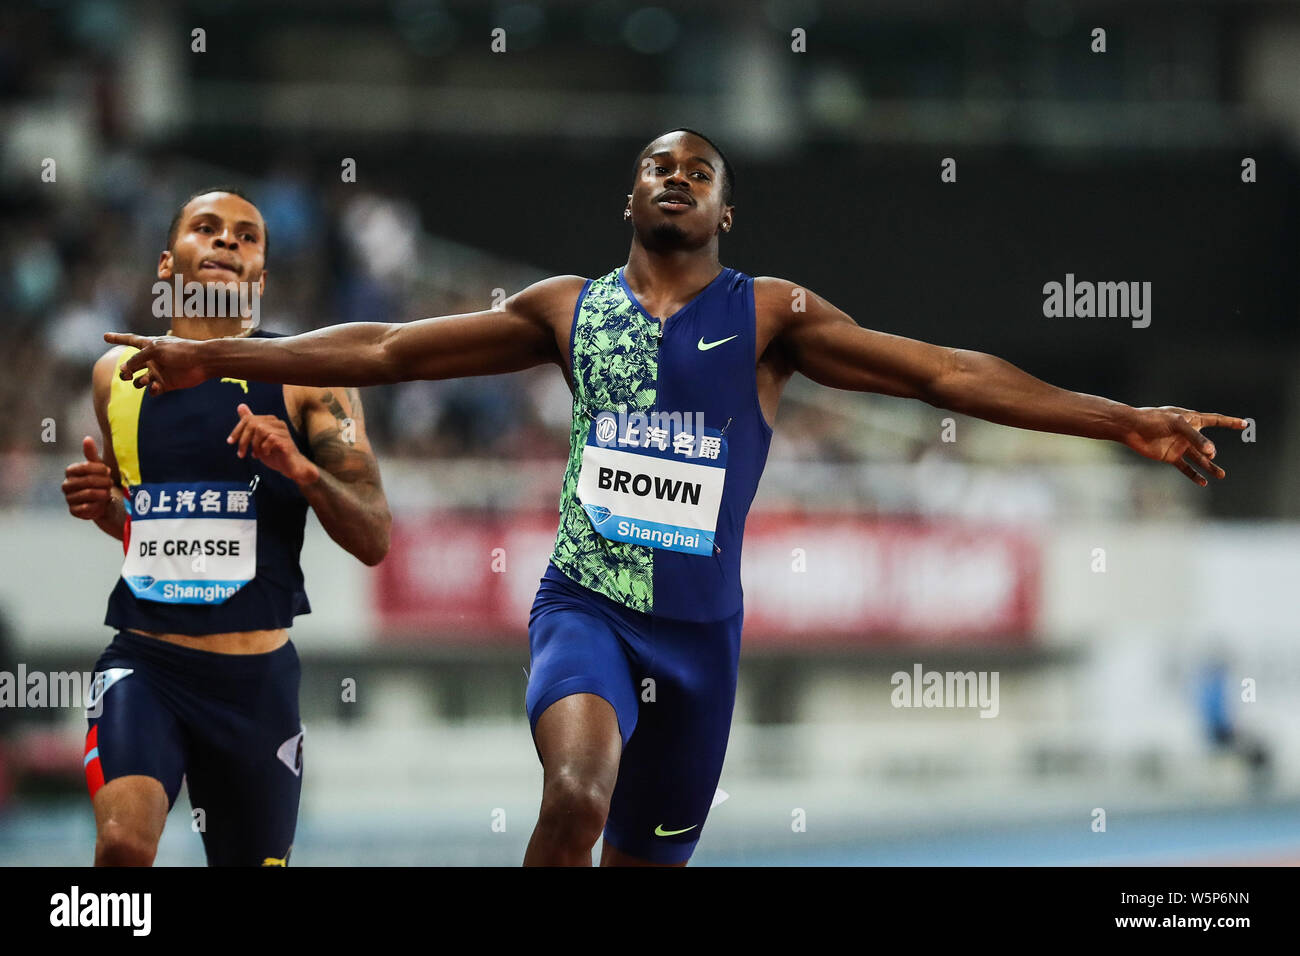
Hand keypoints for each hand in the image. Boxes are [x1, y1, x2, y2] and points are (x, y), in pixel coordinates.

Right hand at [62, 436, 114, 519]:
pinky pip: (86, 508)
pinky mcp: (73, 511)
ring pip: (88, 494)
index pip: (84, 467)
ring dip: (103, 493)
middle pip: (88, 481)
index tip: (108, 471)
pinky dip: (98, 505)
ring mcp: (69, 498)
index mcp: (71, 472)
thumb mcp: (98, 467)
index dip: (99, 469)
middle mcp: (66, 485)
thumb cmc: (99, 481)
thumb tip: (87, 438)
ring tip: (108, 493)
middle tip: (111, 483)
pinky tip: (102, 503)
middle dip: (104, 482)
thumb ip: (92, 454)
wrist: (102, 502)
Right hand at [103, 332, 210, 394]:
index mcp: (149, 345)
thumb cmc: (180, 351)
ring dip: (138, 382)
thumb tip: (123, 370)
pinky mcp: (166, 384)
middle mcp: (152, 359)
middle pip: (130, 366)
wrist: (202, 362)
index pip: (130, 340)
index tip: (105, 336)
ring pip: (138, 380)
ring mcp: (158, 372)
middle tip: (126, 374)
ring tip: (144, 380)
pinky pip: (151, 390)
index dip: (117, 338)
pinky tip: (155, 386)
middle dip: (124, 371)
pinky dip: (151, 389)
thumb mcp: (155, 350)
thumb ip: (136, 359)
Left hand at [227, 403, 318, 484]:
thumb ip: (250, 423)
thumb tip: (240, 405)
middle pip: (253, 423)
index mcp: (270, 420)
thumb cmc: (274, 453)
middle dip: (243, 440)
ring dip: (254, 445)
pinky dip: (264, 448)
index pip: (248, 419)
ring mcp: (283, 430)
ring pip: (260, 430)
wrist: (290, 467)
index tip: (230, 442)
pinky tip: (267, 454)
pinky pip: (269, 439)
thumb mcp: (257, 439)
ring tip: (256, 455)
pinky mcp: (286, 439)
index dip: (237, 430)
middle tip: (241, 454)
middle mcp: (277, 422)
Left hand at [1123, 406, 1247, 485]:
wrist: (1131, 428)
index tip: (1244, 424)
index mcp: (1191, 419)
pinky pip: (1185, 467)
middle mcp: (1187, 433)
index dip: (1230, 422)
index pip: (1215, 420)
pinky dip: (1194, 475)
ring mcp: (1179, 446)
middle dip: (1211, 451)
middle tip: (1212, 456)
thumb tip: (1212, 452)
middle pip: (1207, 444)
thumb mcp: (1178, 424)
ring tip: (1221, 475)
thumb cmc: (1154, 420)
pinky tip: (1203, 483)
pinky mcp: (1170, 456)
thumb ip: (1195, 437)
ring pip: (1199, 458)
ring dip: (1210, 467)